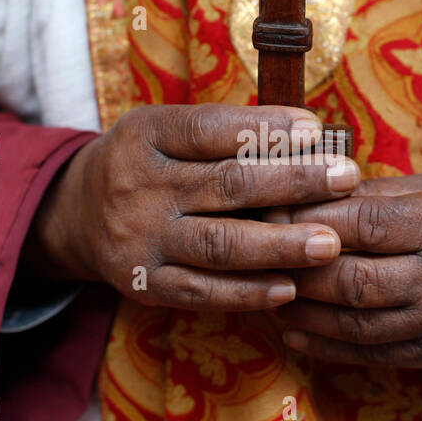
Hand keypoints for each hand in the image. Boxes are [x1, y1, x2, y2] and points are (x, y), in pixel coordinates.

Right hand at [23, 104, 359, 309]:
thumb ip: (222, 132)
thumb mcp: (164, 129)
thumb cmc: (146, 163)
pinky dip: (249, 292)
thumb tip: (307, 136)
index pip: (208, 129)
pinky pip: (204, 292)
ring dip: (280, 245)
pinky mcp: (146, 284)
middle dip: (292, 182)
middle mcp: (139, 187)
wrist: (76, 215)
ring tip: (331, 243)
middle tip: (345, 179)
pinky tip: (292, 287)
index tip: (314, 128)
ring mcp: (142, 240)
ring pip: (219, 244)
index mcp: (145, 136)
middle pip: (224, 186)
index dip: (263, 128)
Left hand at [266, 172, 421, 366]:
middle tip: (257, 258)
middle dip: (298, 271)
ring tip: (267, 297)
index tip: (269, 211)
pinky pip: (372, 354)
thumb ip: (373, 194)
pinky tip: (294, 331)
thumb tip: (303, 195)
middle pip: (356, 281)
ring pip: (358, 325)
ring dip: (304, 313)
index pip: (367, 224)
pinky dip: (326, 345)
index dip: (311, 221)